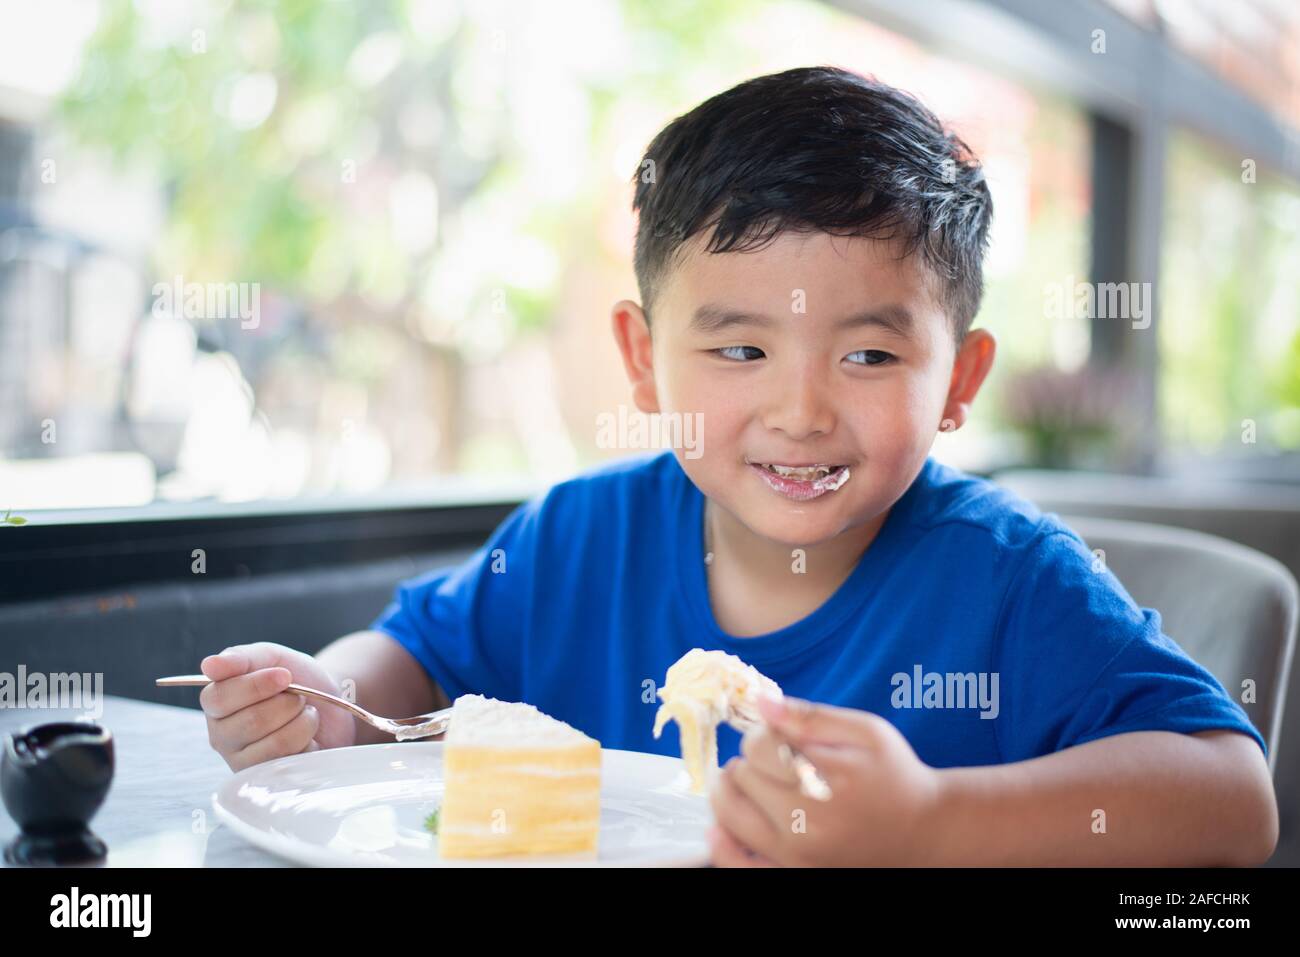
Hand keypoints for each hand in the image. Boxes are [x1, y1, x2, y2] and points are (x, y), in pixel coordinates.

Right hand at [199, 642, 356, 771]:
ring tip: (305, 713)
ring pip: (276, 743)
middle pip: (252, 721)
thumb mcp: (270, 658)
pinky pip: (294, 761)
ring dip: (303, 721)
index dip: (256, 686)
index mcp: (216, 703)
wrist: (329, 703)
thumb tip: (209, 665)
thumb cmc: (293, 678)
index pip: (219, 698)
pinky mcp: (268, 779)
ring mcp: (243, 761)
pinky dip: (310, 740)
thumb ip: (241, 658)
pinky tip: (307, 735)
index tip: (285, 675)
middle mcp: (222, 735)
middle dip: (288, 703)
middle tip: (299, 696)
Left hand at [708, 694, 943, 866]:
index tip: (783, 738)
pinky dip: (722, 843)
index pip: (758, 746)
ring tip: (753, 783)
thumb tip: (760, 702)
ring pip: (728, 814)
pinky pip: (736, 865)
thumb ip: (810, 715)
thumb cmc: (894, 774)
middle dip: (750, 761)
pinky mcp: (795, 875)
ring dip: (731, 792)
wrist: (923, 831)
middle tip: (775, 761)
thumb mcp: (865, 731)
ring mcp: (798, 855)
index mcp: (825, 778)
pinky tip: (722, 825)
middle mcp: (807, 821)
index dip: (764, 734)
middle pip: (741, 777)